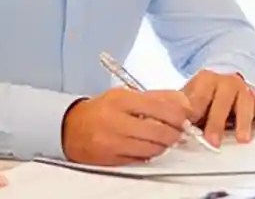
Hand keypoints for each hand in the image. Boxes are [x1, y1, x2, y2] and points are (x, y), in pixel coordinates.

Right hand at [62, 87, 194, 165]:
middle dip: (174, 134)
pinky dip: (148, 154)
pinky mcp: (111, 159)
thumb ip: (155, 97)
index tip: (184, 118)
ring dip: (163, 145)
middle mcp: (117, 120)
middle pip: (159, 132)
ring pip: (152, 149)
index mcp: (121, 100)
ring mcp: (113, 142)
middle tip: (178, 132)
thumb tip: (182, 102)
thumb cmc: (102, 110)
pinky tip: (146, 147)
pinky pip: (140, 160)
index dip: (178, 116)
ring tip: (162, 139)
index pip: (160, 108)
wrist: (70, 128)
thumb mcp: (125, 95)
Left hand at [182, 71, 254, 146]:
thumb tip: (173, 125)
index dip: (194, 111)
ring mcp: (245, 90)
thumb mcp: (191, 95)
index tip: (190, 125)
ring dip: (244, 122)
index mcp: (208, 80)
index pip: (200, 96)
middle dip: (218, 122)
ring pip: (246, 103)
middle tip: (213, 140)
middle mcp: (228, 82)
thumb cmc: (207, 93)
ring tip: (242, 139)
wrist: (226, 77)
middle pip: (224, 101)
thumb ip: (183, 108)